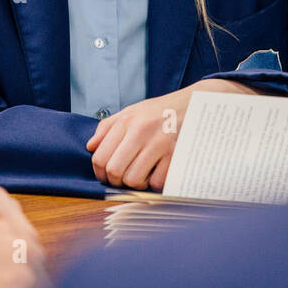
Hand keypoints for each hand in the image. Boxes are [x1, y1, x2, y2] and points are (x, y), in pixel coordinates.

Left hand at [0, 218, 46, 287]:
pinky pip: (14, 253)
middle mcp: (4, 204)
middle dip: (20, 265)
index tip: (14, 287)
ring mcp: (3, 218)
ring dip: (14, 267)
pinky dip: (6, 266)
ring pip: (26, 250)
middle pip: (31, 243)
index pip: (26, 236)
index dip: (25, 264)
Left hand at [86, 78, 255, 189]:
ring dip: (136, 183)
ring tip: (142, 174)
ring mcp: (160, 144)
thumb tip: (91, 147)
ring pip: (134, 180)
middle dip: (116, 181)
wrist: (196, 104)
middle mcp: (141, 131)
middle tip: (123, 178)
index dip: (100, 172)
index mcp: (127, 121)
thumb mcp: (132, 111)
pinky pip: (156, 182)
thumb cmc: (161, 110)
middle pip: (115, 172)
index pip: (100, 157)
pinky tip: (159, 171)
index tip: (107, 175)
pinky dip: (156, 182)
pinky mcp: (176, 155)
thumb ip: (108, 127)